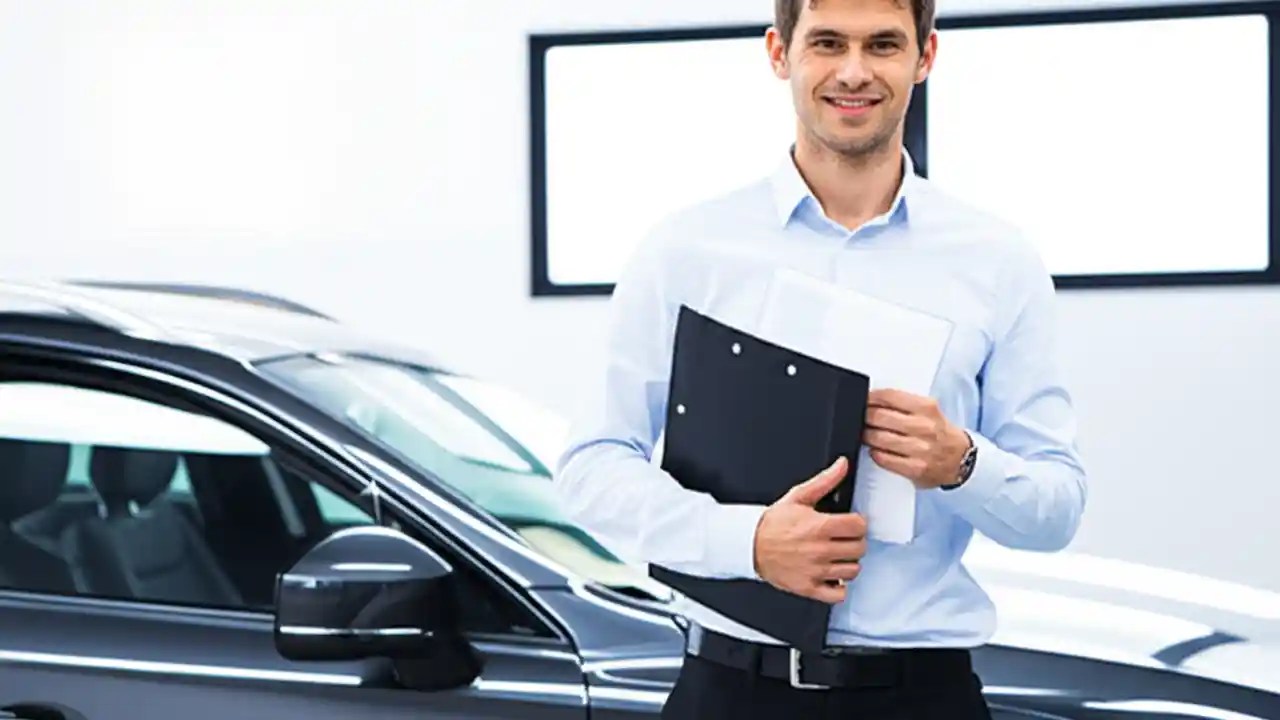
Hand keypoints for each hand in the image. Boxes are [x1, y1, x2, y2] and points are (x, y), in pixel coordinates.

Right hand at [753, 457, 867, 604]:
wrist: (749, 544)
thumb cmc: (773, 523)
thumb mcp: (798, 497)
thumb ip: (824, 481)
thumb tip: (842, 465)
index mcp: (819, 526)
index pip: (859, 527)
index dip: (857, 523)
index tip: (850, 524)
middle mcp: (819, 550)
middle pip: (859, 549)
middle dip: (854, 542)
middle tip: (844, 540)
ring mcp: (815, 571)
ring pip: (853, 570)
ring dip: (848, 563)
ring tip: (837, 556)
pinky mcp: (808, 588)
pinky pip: (838, 594)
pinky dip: (839, 587)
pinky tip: (832, 576)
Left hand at [863, 389, 969, 489]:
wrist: (962, 459)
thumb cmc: (941, 433)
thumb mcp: (928, 410)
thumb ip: (904, 404)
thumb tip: (872, 400)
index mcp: (927, 407)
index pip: (889, 396)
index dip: (870, 398)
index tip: (863, 400)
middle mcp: (924, 427)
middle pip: (879, 416)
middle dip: (865, 416)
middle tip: (862, 418)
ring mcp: (920, 449)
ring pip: (879, 438)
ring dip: (867, 436)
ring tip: (867, 435)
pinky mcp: (915, 468)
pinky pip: (884, 459)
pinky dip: (876, 453)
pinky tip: (877, 450)